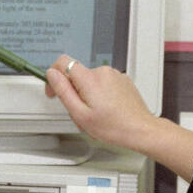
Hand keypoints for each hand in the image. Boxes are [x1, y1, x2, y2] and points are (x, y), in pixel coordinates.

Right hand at [45, 56, 159, 151]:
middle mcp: (103, 72)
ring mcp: (114, 75)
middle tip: (80, 115)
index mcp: (90, 79)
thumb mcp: (80, 114)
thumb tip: (52, 74)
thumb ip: (63, 91)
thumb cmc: (114, 127)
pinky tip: (106, 112)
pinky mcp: (122, 81)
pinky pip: (103, 84)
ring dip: (87, 97)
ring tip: (95, 117)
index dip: (53, 76)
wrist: (140, 130)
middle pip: (77, 76)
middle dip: (74, 94)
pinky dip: (100, 96)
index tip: (54, 90)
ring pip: (90, 82)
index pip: (63, 62)